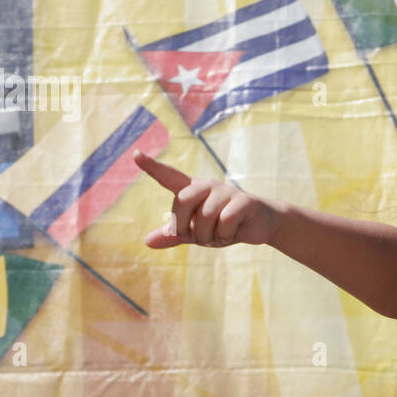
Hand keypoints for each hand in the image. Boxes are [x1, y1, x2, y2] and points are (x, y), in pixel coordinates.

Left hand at [133, 149, 277, 248]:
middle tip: (194, 238)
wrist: (260, 225)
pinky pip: (224, 222)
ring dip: (209, 237)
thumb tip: (147, 242)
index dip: (152, 166)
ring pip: (204, 217)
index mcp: (192, 190)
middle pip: (181, 201)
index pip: (168, 176)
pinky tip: (234, 233)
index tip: (135, 154)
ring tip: (219, 236)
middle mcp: (206, 186)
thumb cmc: (225, 226)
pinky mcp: (243, 200)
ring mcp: (225, 191)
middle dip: (183, 227)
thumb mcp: (197, 232)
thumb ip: (174, 235)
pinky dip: (225, 235)